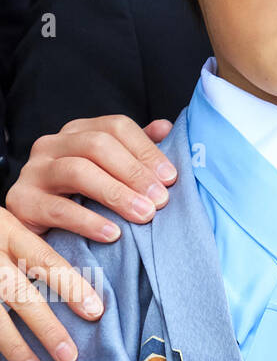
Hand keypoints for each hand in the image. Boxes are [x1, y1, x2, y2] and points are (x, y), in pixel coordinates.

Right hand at [0, 206, 105, 360]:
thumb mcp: (14, 223)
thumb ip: (39, 245)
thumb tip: (91, 272)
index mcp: (11, 232)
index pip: (47, 261)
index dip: (72, 287)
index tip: (96, 312)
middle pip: (20, 295)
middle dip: (46, 328)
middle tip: (69, 356)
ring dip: (15, 346)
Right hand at [7, 115, 175, 240]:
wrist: (35, 226)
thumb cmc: (81, 195)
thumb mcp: (110, 169)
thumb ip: (136, 148)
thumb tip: (165, 127)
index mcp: (78, 131)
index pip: (116, 127)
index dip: (146, 150)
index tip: (171, 177)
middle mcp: (52, 144)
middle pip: (97, 145)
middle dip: (134, 172)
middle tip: (161, 199)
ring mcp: (34, 170)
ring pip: (77, 171)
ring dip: (116, 194)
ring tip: (144, 215)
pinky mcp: (21, 200)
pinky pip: (58, 209)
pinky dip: (88, 221)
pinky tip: (113, 233)